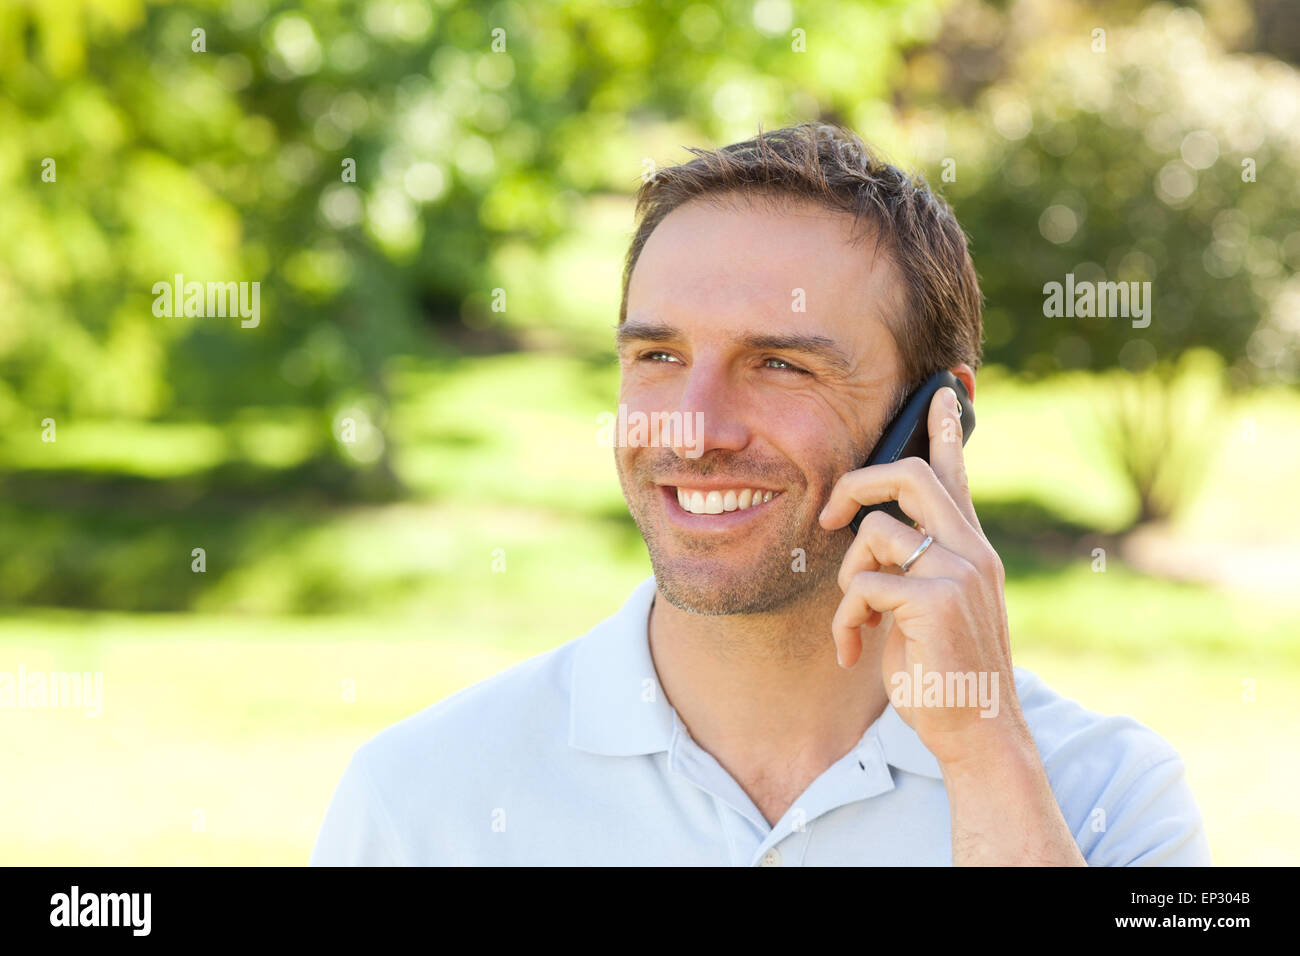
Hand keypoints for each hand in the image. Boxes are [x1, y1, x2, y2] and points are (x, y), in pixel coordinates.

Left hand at [818, 385, 1027, 768]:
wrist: (978, 731)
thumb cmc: (945, 671)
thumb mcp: (930, 608)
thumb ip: (913, 568)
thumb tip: (872, 537)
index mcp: (969, 549)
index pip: (956, 475)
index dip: (946, 430)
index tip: (942, 390)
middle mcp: (971, 551)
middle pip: (910, 477)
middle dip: (857, 484)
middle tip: (829, 515)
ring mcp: (958, 572)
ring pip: (874, 534)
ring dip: (846, 583)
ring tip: (853, 624)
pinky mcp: (936, 600)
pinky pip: (862, 586)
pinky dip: (845, 620)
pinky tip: (854, 651)